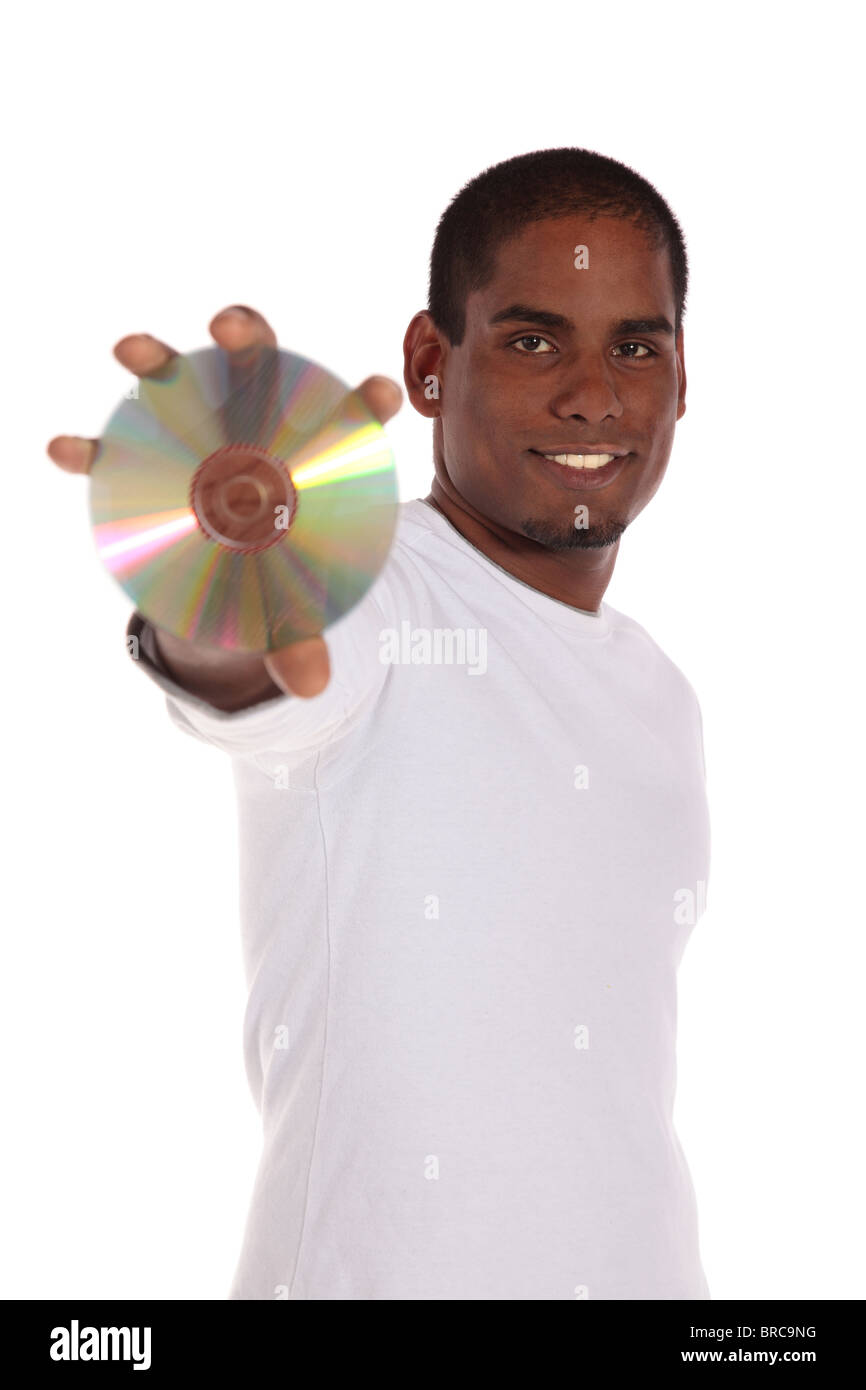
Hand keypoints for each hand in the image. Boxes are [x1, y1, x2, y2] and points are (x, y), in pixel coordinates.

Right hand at [47, 305, 401, 699]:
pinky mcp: (143, 460)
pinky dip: (88, 447)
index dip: (363, 404)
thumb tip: (311, 686)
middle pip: (256, 367)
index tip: (379, 393)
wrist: (225, 574)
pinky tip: (63, 450)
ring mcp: (194, 434)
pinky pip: (112, 449)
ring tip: (131, 350)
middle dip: (246, 335)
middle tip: (231, 325)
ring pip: (176, 383)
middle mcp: (253, 424)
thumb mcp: (288, 607)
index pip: (344, 420)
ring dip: (154, 359)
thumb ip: (299, 634)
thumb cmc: (273, 573)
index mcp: (308, 455)